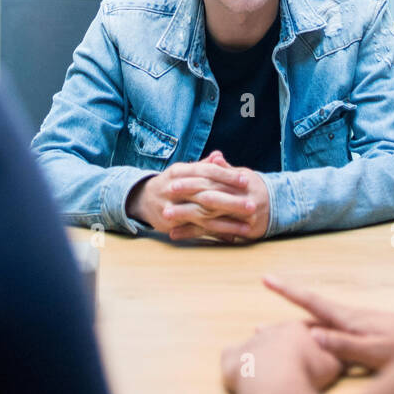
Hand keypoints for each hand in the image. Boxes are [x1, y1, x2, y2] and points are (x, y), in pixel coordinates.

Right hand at [126, 152, 265, 241]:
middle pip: (206, 194)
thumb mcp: (183, 171)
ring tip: (247, 225)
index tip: (246, 180)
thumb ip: (202, 165)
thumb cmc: (170, 183)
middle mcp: (174, 187)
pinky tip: (231, 237)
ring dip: (226, 222)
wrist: (142, 199)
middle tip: (252, 205)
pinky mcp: (171, 224)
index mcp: (179, 171)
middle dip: (231, 201)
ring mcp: (171, 206)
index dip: (226, 176)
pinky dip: (214, 233)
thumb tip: (220, 156)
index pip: (206, 172)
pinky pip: (196, 229)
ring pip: (203, 215)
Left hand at [222, 320, 343, 393]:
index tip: (301, 335)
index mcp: (299, 330)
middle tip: (261, 329)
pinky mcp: (233, 359)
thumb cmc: (308, 371)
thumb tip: (350, 361)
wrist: (279, 374)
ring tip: (248, 354)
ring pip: (252, 344)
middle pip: (274, 333)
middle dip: (272, 334)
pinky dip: (231, 363)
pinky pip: (229, 357)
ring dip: (252, 349)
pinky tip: (232, 369)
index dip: (304, 335)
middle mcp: (275, 332)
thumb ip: (339, 359)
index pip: (303, 330)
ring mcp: (252, 344)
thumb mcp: (334, 364)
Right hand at [263, 275, 393, 370]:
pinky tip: (321, 337)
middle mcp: (355, 319)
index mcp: (352, 321)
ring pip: (325, 321)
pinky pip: (337, 329)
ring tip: (281, 330)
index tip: (267, 279)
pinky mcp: (372, 333)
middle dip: (288, 308)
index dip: (289, 292)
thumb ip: (346, 345)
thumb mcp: (377, 353)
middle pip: (314, 311)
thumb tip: (312, 334)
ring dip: (302, 322)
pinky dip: (321, 330)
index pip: (313, 303)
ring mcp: (364, 325)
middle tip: (261, 317)